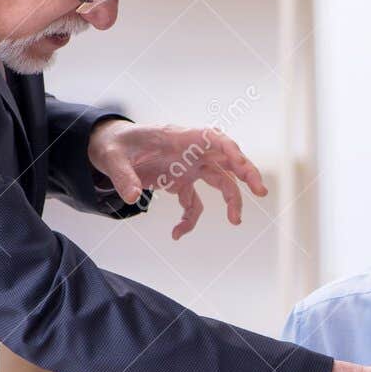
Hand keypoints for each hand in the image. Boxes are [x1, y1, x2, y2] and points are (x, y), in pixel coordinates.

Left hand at [87, 118, 266, 239]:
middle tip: (260, 192)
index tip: (242, 165)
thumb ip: (123, 176)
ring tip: (235, 221)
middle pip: (227, 160)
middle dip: (246, 173)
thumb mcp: (112, 157)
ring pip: (220, 182)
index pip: (213, 138)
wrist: (110, 148)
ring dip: (231, 200)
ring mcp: (189, 168)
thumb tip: (134, 197)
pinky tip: (176, 234)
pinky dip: (189, 220)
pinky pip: (195, 203)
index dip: (231, 150)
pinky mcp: (181, 183)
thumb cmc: (115, 145)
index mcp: (179, 137)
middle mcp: (190, 152)